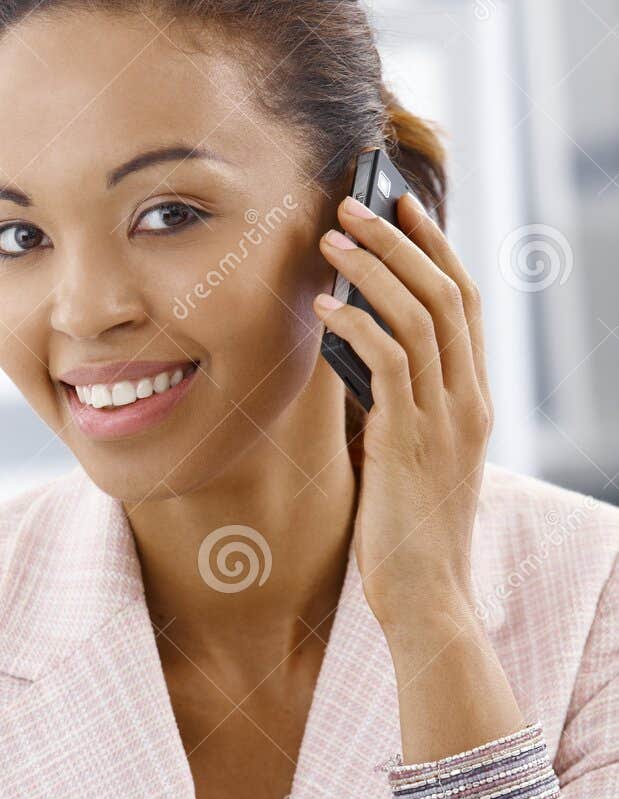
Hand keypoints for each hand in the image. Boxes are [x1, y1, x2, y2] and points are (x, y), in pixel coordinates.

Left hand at [313, 191, 493, 632]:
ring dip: (373, 270)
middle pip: (446, 294)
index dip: (435, 252)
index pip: (465, 306)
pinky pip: (387, 365)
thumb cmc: (407, 535)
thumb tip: (351, 352)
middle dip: (401, 241)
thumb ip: (393, 407)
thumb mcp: (407, 459)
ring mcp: (444, 420)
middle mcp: (468, 402)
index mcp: (473, 402)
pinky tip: (324, 308)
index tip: (404, 211)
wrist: (425, 596)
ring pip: (419, 317)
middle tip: (357, 202)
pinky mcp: (408, 442)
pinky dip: (356, 327)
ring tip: (331, 239)